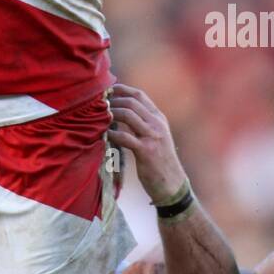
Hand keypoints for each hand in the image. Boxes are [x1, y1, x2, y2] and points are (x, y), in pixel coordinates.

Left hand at [107, 82, 186, 205]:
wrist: (172, 184)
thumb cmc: (160, 160)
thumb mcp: (157, 136)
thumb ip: (144, 122)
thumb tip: (121, 110)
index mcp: (159, 118)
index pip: (139, 95)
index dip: (121, 90)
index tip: (107, 90)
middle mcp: (157, 124)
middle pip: (132, 102)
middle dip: (113, 101)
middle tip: (100, 105)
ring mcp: (153, 137)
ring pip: (128, 115)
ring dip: (112, 113)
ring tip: (101, 117)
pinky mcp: (146, 151)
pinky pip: (125, 137)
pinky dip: (112, 133)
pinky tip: (105, 135)